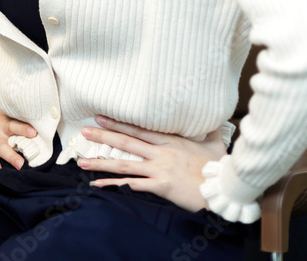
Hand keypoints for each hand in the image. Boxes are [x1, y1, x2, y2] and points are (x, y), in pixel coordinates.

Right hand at [0, 91, 37, 171]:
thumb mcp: (4, 115)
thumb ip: (18, 124)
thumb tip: (42, 128)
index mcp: (3, 126)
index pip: (15, 126)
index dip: (24, 129)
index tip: (34, 133)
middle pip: (3, 148)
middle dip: (12, 157)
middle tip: (21, 164)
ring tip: (3, 179)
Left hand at [76, 115, 226, 212]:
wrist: (224, 188)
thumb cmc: (219, 168)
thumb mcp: (215, 144)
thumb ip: (209, 131)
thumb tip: (212, 118)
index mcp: (171, 141)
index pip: (139, 129)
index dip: (119, 123)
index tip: (101, 118)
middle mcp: (161, 153)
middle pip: (126, 142)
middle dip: (103, 136)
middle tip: (84, 132)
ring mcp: (159, 169)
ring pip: (125, 164)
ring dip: (102, 162)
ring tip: (82, 162)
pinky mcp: (160, 186)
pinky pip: (132, 184)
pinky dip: (114, 185)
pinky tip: (99, 184)